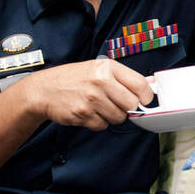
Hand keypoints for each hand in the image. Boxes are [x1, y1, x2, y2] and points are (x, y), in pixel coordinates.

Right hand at [25, 58, 151, 129]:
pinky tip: (89, 112)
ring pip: (118, 118)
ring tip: (99, 106)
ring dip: (111, 116)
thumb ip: (123, 77)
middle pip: (132, 105)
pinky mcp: (83, 114)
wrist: (44, 89)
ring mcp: (91, 99)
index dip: (146, 96)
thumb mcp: (98, 68)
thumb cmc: (73, 78)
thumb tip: (150, 85)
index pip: (140, 85)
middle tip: (116, 103)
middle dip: (127, 108)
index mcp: (107, 68)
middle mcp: (100, 82)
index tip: (143, 99)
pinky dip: (98, 122)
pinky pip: (103, 125)